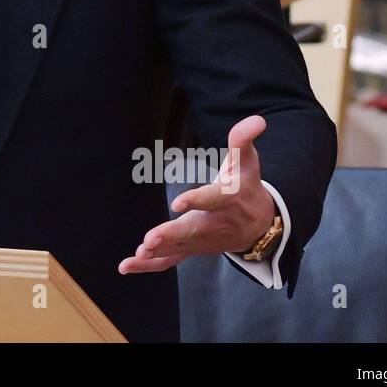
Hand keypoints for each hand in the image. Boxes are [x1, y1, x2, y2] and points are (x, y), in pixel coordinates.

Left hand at [118, 114, 275, 274]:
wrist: (260, 226)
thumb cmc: (247, 187)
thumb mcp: (247, 163)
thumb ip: (243, 141)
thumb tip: (256, 120)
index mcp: (228, 199)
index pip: (212, 199)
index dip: (196, 200)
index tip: (177, 203)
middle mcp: (216, 223)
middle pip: (193, 231)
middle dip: (172, 235)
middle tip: (150, 240)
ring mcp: (204, 241)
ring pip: (180, 249)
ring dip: (159, 252)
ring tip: (139, 253)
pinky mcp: (193, 250)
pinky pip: (171, 261)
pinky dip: (150, 266)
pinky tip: (126, 266)